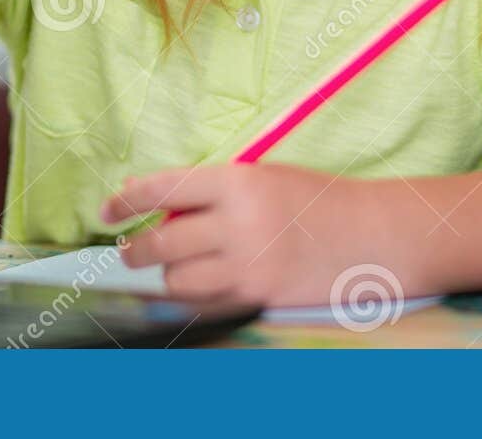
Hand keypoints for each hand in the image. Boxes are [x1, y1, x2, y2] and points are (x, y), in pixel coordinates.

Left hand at [100, 163, 414, 307]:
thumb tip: (150, 201)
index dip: (125, 200)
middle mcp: (237, 222)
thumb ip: (210, 191)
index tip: (105, 210)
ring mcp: (248, 264)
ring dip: (166, 276)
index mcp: (237, 180)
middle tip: (130, 251)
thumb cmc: (319, 200)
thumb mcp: (264, 178)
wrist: (375, 236)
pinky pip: (205, 303)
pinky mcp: (258, 296)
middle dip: (136, 250)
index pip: (162, 188)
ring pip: (177, 280)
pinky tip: (197, 287)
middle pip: (160, 242)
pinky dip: (193, 297)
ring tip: (169, 270)